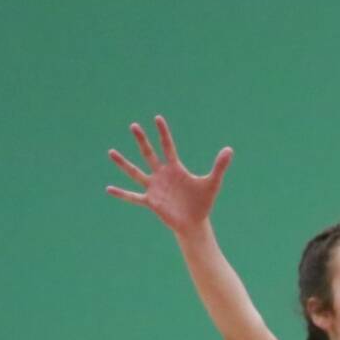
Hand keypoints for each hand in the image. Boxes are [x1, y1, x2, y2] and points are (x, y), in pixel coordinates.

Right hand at [105, 115, 230, 235]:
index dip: (163, 132)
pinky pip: (133, 197)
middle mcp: (162, 175)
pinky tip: (108, 189)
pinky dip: (122, 194)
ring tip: (111, 152)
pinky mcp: (151, 201)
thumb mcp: (212, 183)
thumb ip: (219, 166)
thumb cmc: (203, 202)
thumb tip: (230, 149)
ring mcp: (154, 188)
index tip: (157, 118)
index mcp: (175, 168)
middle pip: (149, 154)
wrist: (195, 222)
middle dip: (142, 140)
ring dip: (124, 163)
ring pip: (135, 172)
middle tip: (134, 125)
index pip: (168, 146)